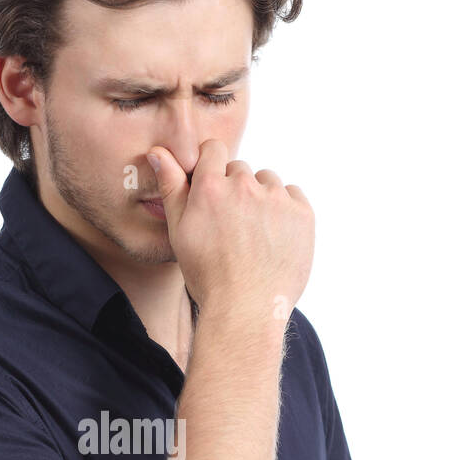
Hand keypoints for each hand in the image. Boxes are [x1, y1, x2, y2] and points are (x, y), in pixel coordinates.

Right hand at [146, 138, 313, 320]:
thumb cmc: (208, 275)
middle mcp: (244, 186)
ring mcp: (276, 199)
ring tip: (254, 234)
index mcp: (210, 187)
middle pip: (240, 170)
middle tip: (232, 226)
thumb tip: (158, 152)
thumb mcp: (179, 231)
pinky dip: (285, 210)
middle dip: (235, 189)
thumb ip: (172, 186)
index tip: (214, 190)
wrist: (245, 310)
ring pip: (268, 182)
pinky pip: (293, 196)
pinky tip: (273, 237)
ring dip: (261, 198)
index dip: (212, 168)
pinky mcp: (302, 214)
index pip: (213, 149)